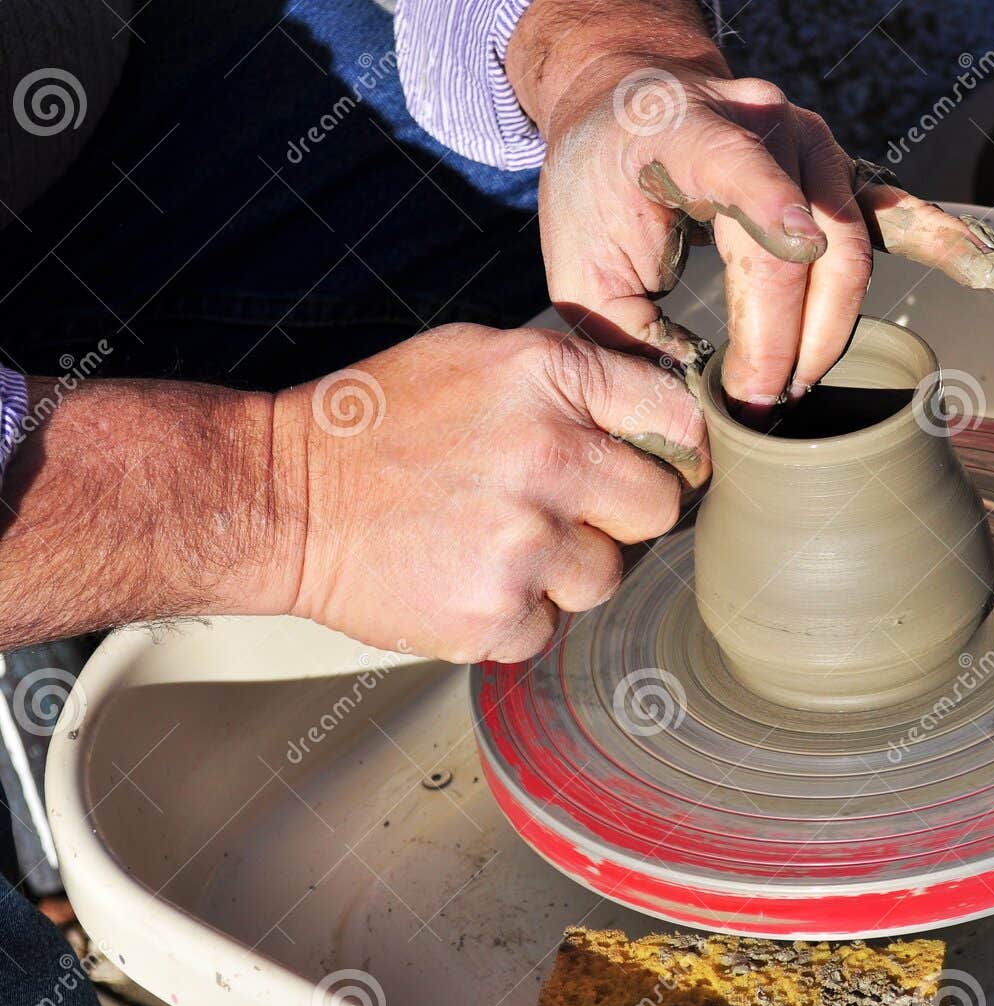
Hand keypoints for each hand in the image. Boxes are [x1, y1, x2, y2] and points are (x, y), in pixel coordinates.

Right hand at [273, 323, 706, 662]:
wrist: (281, 498)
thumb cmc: (377, 423)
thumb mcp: (477, 355)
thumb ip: (573, 377)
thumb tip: (656, 412)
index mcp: (550, 379)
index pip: (676, 419)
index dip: (673, 447)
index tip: (658, 462)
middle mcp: (550, 458)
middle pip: (658, 508)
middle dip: (620, 513)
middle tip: (561, 506)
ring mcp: (526, 544)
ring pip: (607, 576)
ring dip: (565, 569)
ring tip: (496, 540)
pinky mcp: (496, 615)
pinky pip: (550, 627)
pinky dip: (516, 614)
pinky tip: (466, 576)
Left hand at [506, 3, 993, 412]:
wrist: (631, 103)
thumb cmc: (598, 187)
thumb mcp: (580, 266)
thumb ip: (627, 341)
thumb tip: (688, 424)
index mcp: (686, 129)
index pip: (738, 165)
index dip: (771, 206)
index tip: (796, 254)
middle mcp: (765, 124)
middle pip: (808, 240)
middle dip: (791, 338)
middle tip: (759, 403)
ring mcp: (813, 145)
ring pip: (853, 244)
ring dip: (833, 328)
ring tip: (797, 385)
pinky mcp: (839, 172)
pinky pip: (898, 213)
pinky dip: (945, 243)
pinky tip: (993, 271)